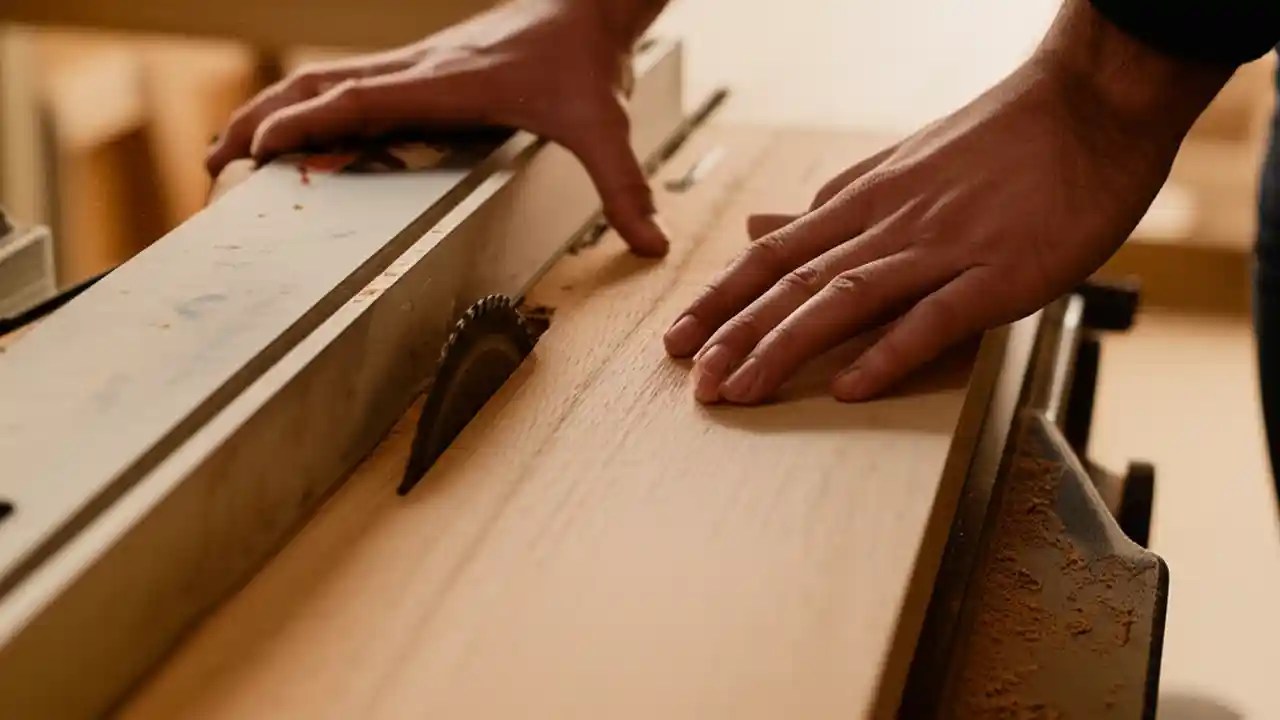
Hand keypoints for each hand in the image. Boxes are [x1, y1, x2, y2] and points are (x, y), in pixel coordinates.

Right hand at [206, 0, 668, 255]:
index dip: (307, 121)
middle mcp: (420, 71)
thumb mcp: (607, 126)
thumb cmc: (588, 61)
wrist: (586, 4)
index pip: (361, 99)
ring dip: (274, 111)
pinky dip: (308, 105)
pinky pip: (349, 85)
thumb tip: (651, 245)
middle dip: (263, 122)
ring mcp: (416, 67)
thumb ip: (624, 186)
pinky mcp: (423, 70)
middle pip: (321, 86)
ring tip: (230, 149)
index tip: (257, 147)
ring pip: (325, 80)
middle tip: (214, 165)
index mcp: (449, 85)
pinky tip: (293, 130)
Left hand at [664, 0, 1230, 404]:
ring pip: (845, 298)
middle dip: (735, 334)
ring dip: (785, 346)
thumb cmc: (1000, 143)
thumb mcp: (898, 168)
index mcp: (863, 200)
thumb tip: (760, 226)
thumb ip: (829, 207)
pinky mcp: (999, 272)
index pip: (772, 255)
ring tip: (740, 390)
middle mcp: (888, 222)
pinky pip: (935, 316)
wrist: (1090, 105)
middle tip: (692, 383)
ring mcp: (942, 247)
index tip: (677, 340)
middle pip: (793, 281)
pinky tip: (849, 386)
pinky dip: (888, 351)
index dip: (720, 300)